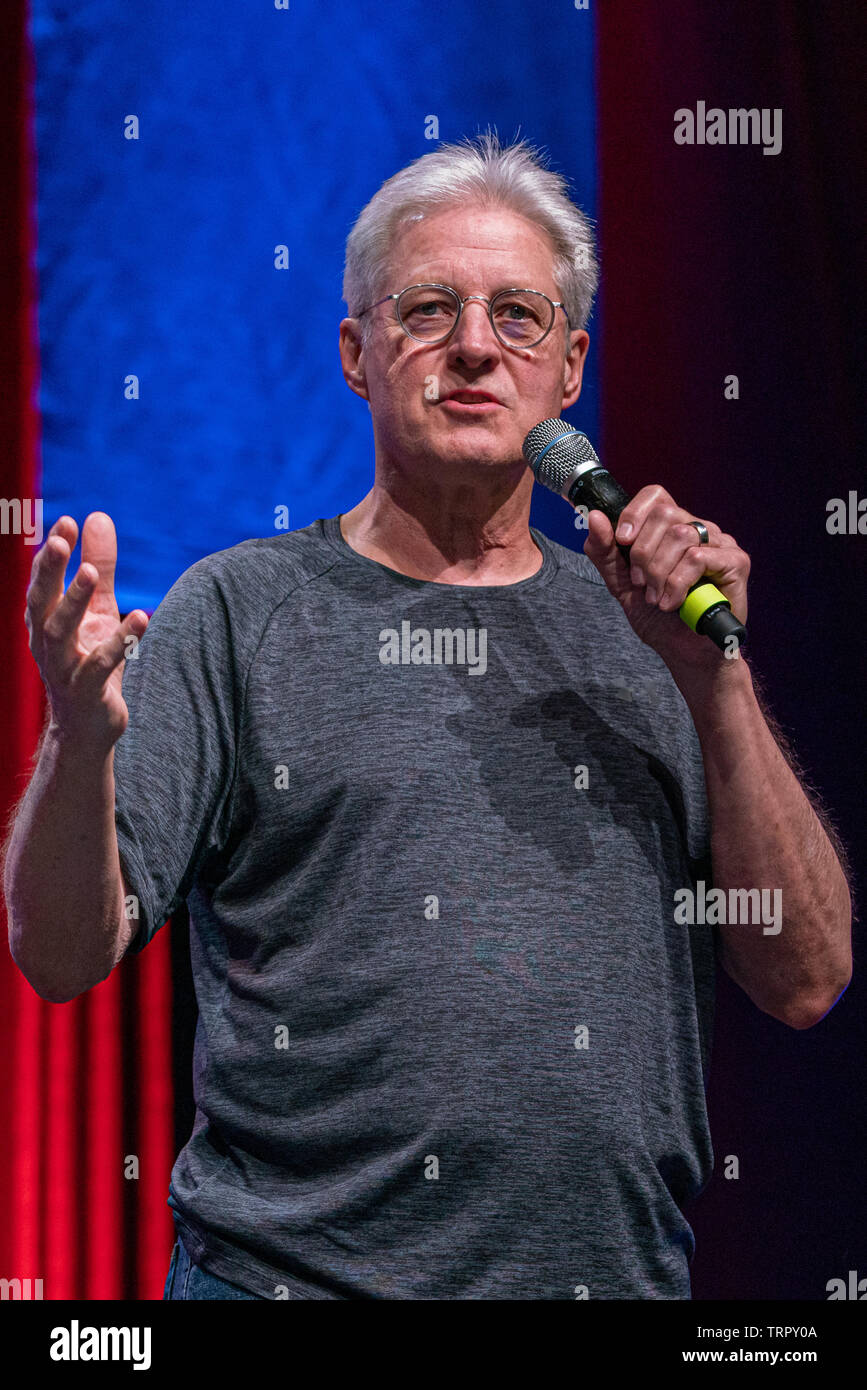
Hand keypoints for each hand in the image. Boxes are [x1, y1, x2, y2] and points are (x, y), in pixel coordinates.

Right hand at [25, 512, 148, 746]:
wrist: (88, 726)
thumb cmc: (89, 661)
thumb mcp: (97, 610)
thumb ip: (99, 566)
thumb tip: (97, 516)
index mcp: (44, 620)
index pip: (42, 581)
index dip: (51, 553)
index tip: (67, 522)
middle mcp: (46, 643)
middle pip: (41, 603)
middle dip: (49, 571)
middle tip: (63, 542)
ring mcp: (63, 668)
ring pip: (60, 633)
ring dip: (73, 601)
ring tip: (89, 573)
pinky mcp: (87, 691)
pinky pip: (101, 664)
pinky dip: (120, 641)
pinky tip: (141, 616)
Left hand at [582, 485, 749, 673]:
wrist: (685, 652)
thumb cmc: (658, 617)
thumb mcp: (621, 584)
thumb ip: (605, 552)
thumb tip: (595, 516)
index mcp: (672, 528)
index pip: (655, 494)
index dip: (634, 513)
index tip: (622, 542)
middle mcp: (698, 528)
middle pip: (665, 513)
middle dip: (643, 553)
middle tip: (641, 584)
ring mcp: (720, 542)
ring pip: (681, 534)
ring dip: (660, 573)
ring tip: (657, 599)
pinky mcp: (736, 561)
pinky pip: (699, 557)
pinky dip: (678, 583)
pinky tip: (674, 603)